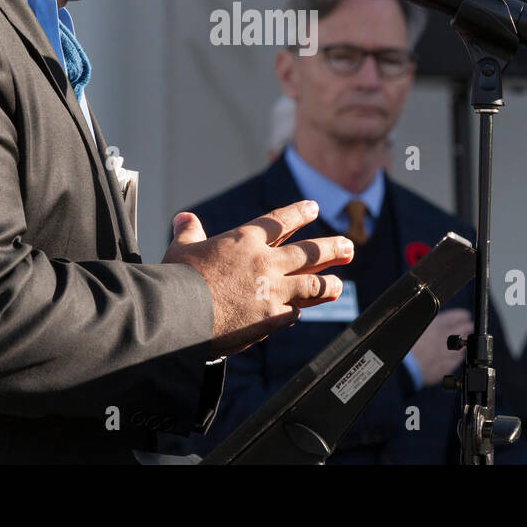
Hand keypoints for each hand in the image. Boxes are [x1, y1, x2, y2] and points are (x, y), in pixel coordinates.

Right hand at [164, 200, 354, 356]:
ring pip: (312, 285)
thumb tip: (184, 218)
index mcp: (244, 240)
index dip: (299, 213)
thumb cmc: (178, 279)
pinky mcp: (271, 318)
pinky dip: (297, 312)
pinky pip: (293, 314)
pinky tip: (301, 313)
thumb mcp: (181, 248)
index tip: (313, 208)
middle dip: (332, 248)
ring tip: (339, 284)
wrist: (181, 313)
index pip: (279, 221)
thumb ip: (189, 232)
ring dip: (329, 284)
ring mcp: (272, 291)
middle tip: (349, 246)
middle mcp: (265, 262)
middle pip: (308, 252)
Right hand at [409, 308, 471, 388]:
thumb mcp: (412, 324)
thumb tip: (428, 317)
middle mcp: (446, 338)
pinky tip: (457, 356)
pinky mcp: (445, 367)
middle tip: (469, 326)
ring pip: (462, 346)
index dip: (462, 315)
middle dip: (467, 327)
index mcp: (438, 324)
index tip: (465, 316)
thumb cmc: (404, 346)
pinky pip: (456, 361)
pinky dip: (458, 357)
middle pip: (463, 330)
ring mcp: (448, 353)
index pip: (456, 317)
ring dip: (464, 342)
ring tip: (464, 341)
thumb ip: (425, 320)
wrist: (402, 367)